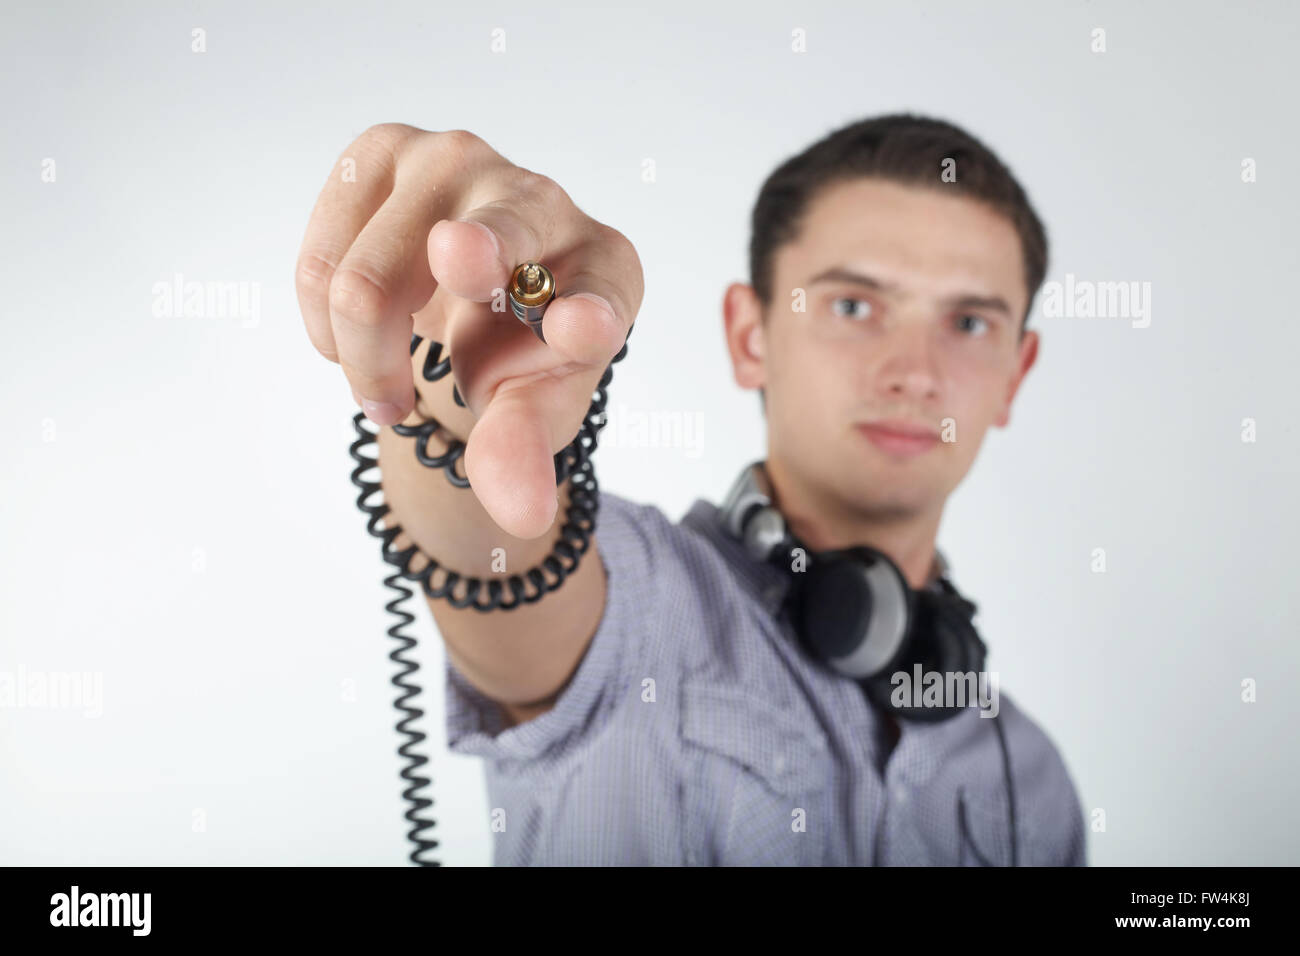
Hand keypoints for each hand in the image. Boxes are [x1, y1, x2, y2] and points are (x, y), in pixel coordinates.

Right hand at [295, 124, 643, 538]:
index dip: (585, 316)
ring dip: (362, 360)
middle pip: (487, 245)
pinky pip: (321, 259)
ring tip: (385, 382)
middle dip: (456, 279)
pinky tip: (357, 331)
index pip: (600, 294)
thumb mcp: (527, 410)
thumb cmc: (513, 351)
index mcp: (606, 269)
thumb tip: (520, 517)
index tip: (577, 329)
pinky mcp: (383, 149)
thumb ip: (522, 454)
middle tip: (397, 380)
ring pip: (367, 284)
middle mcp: (543, 198)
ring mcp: (459, 161)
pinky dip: (325, 322)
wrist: (466, 296)